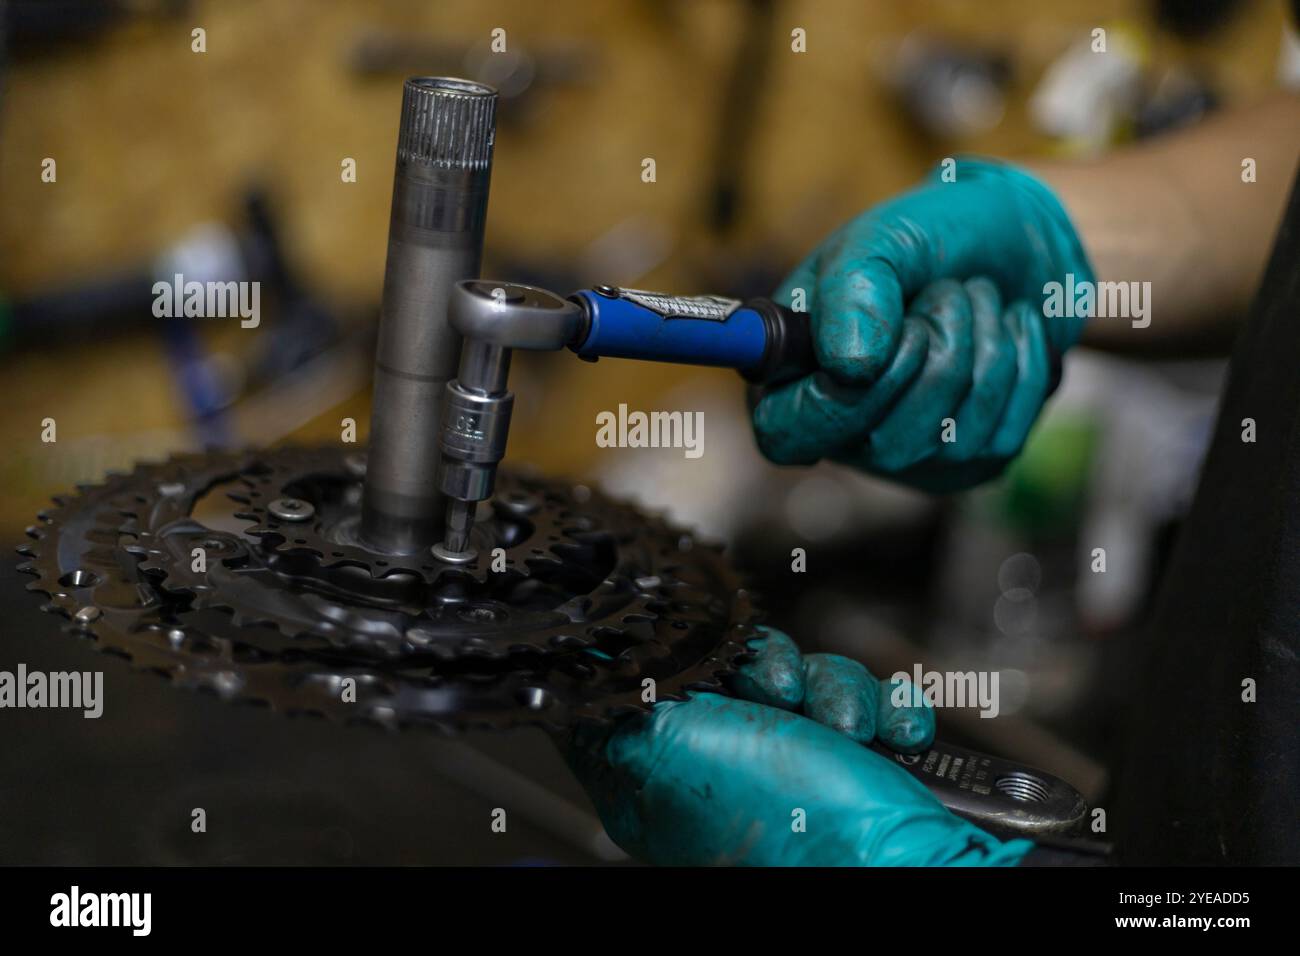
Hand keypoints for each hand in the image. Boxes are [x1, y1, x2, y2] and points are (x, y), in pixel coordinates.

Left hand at [562, 627, 1032, 865]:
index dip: (686, 651)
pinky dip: (888, 708)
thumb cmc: (777, 828)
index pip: (660, 677)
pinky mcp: (856, 753)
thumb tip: (585, 664)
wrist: (887, 859)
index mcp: (666, 762)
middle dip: (770, 662)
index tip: (705, 653)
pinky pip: (874, 695)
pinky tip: (886, 735)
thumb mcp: (659, 750)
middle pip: (738, 660)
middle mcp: (729, 756)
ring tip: (844, 729)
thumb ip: (614, 702)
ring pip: (810, 669)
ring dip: (836, 688)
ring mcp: (794, 754)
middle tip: (777, 690)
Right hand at [752, 160, 1093, 491]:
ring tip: (975, 298)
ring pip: (953, 438)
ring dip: (981, 345)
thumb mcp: (878, 241)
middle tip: (944, 291)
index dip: (836, 400)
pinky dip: (1019, 364)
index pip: (787, 435)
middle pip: (886, 441)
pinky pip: (1003, 435)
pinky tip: (1007, 329)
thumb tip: (851, 369)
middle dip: (936, 349)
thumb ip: (851, 292)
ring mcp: (913, 458)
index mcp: (792, 381)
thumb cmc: (926, 239)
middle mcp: (845, 435)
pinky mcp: (975, 463)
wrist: (1013, 243)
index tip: (898, 333)